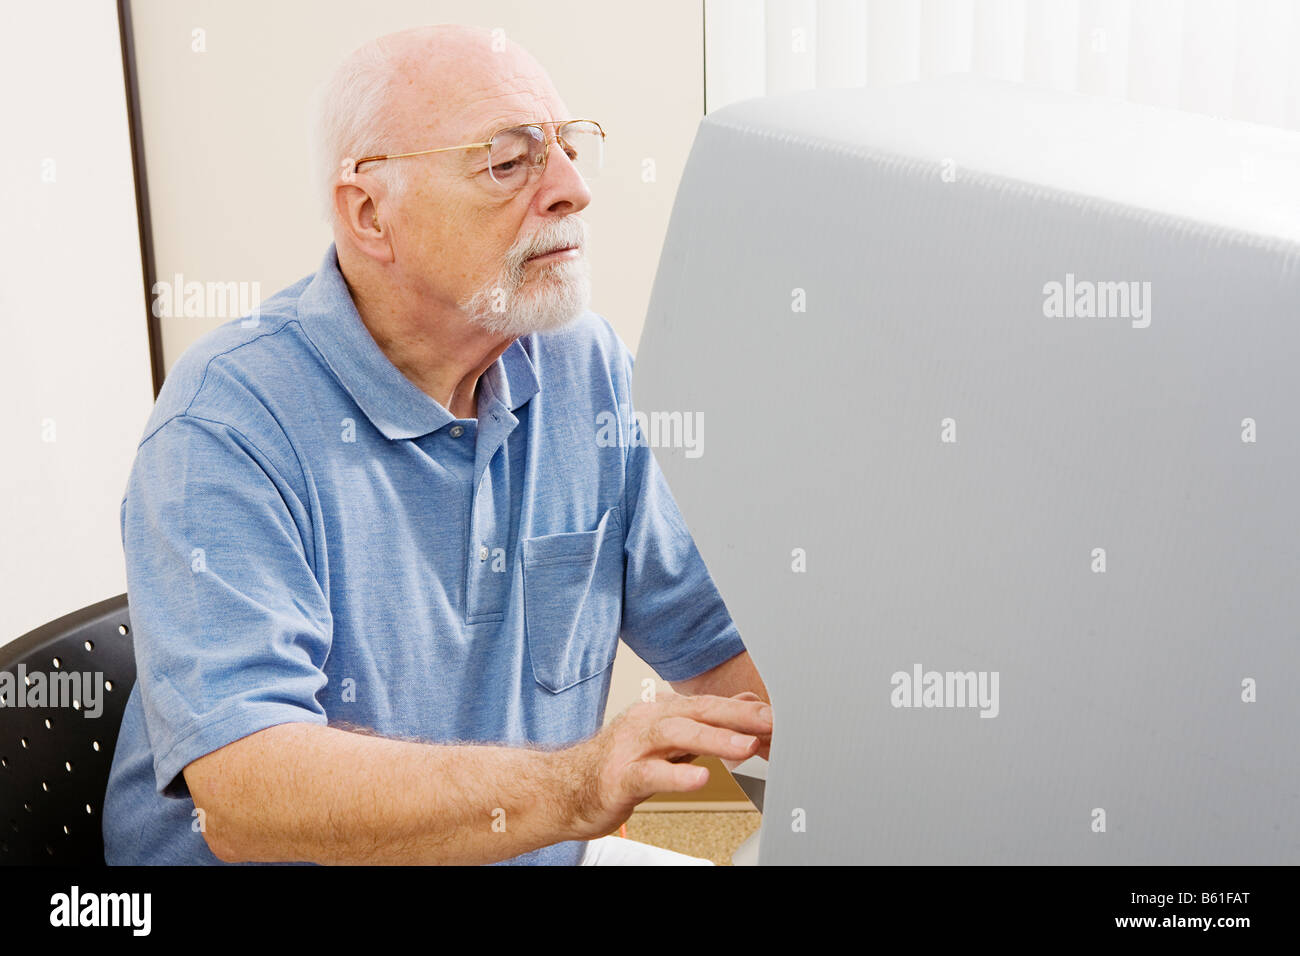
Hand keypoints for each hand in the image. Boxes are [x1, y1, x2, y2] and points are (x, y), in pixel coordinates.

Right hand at [563, 691, 772, 839]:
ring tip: (746, 745)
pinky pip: (651, 774)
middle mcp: (648, 722)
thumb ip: (704, 722)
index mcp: (661, 711)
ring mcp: (632, 748)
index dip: (746, 709)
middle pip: (698, 711)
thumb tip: (745, 704)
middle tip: (773, 721)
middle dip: (739, 714)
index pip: (710, 704)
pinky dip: (677, 775)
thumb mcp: (666, 739)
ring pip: (676, 735)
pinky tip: (701, 779)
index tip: (780, 714)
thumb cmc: (617, 765)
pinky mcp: (619, 778)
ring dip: (714, 738)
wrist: (563, 789)